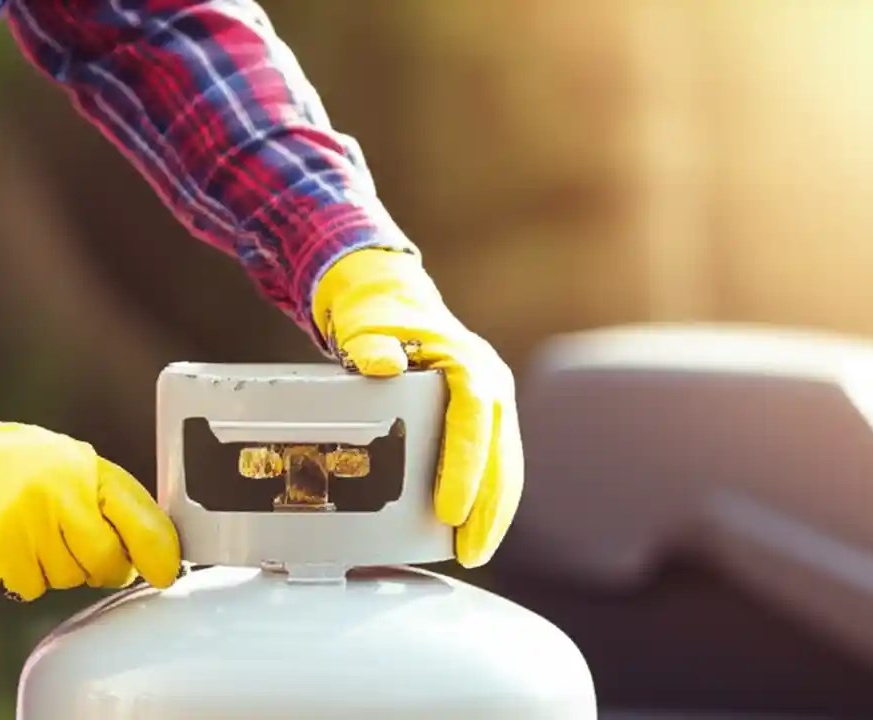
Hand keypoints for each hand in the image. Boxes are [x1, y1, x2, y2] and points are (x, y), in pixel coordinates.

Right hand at [0, 422, 179, 600]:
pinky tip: (5, 545)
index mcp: (83, 468)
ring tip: (28, 531)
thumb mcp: (61, 460)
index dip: (159, 551)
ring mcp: (30, 529)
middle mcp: (62, 497)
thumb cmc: (3, 465)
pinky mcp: (1, 557)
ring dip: (56, 567)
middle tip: (75, 547)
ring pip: (69, 578)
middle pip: (107, 562)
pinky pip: (32, 588)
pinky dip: (23, 576)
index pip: (140, 516)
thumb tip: (145, 542)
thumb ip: (101, 495)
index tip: (166, 570)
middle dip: (101, 566)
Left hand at [312, 248, 522, 567]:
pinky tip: (477, 530)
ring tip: (476, 552)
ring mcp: (493, 401)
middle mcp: (491, 384)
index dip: (466, 469)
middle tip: (471, 551)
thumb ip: (370, 344)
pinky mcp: (484, 417)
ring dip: (495, 511)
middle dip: (489, 508)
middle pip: (500, 453)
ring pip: (506, 464)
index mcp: (468, 364)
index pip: (474, 422)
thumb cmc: (377, 315)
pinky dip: (490, 497)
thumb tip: (380, 365)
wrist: (391, 298)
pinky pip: (496, 462)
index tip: (449, 511)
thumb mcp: (365, 326)